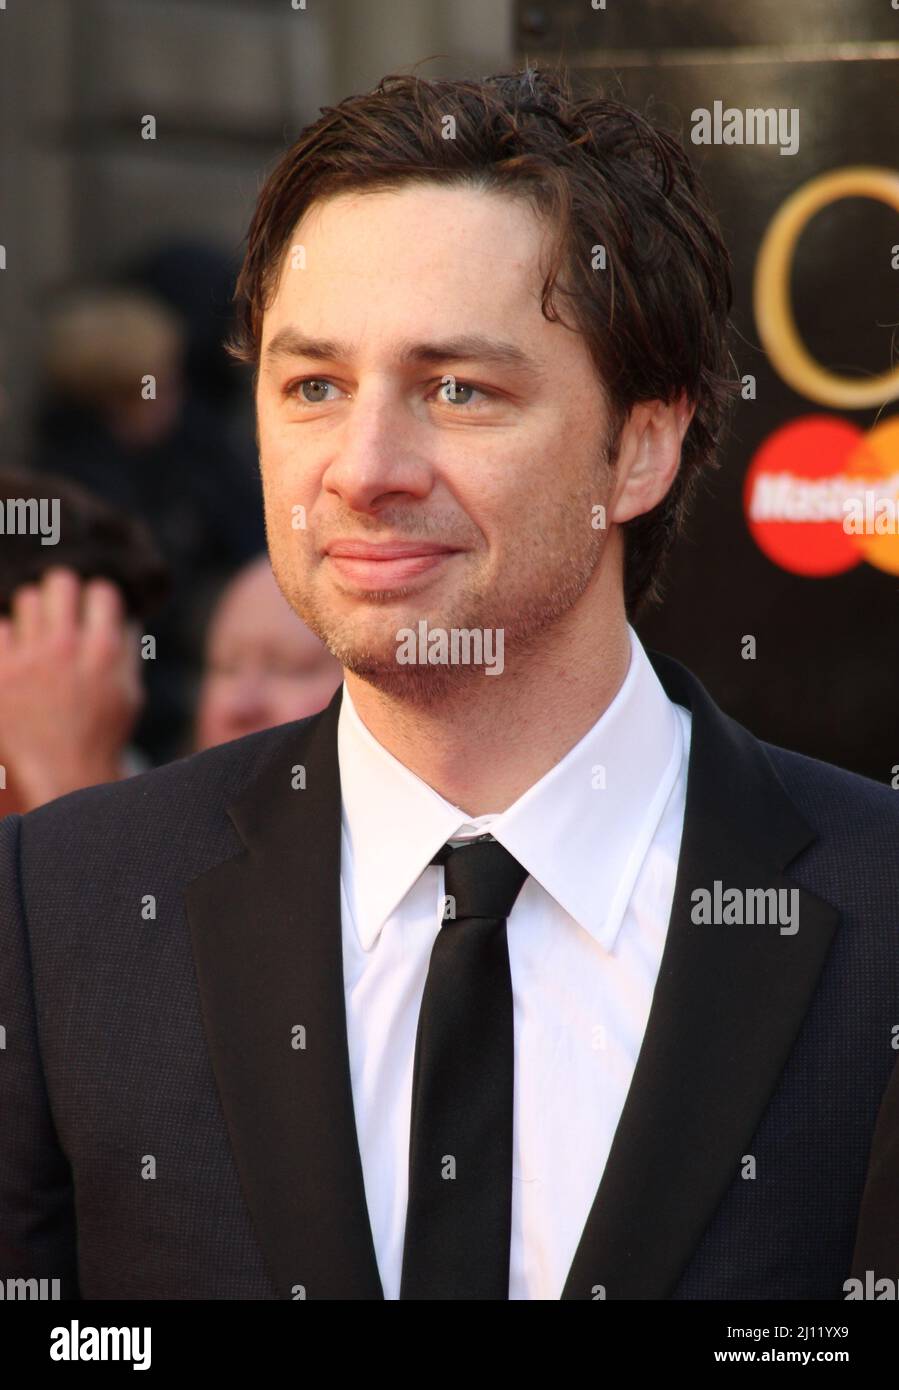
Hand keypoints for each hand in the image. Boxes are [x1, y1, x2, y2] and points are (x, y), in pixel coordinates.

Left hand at [0, 566, 143, 808]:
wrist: (64, 770)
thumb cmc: (102, 730)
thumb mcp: (131, 690)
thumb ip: (128, 647)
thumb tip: (123, 612)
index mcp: (104, 651)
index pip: (101, 590)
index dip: (99, 598)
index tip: (95, 611)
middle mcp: (66, 648)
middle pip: (61, 582)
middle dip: (65, 592)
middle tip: (65, 610)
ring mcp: (30, 659)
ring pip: (27, 599)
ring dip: (36, 612)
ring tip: (39, 632)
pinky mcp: (1, 672)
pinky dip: (8, 634)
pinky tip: (18, 649)